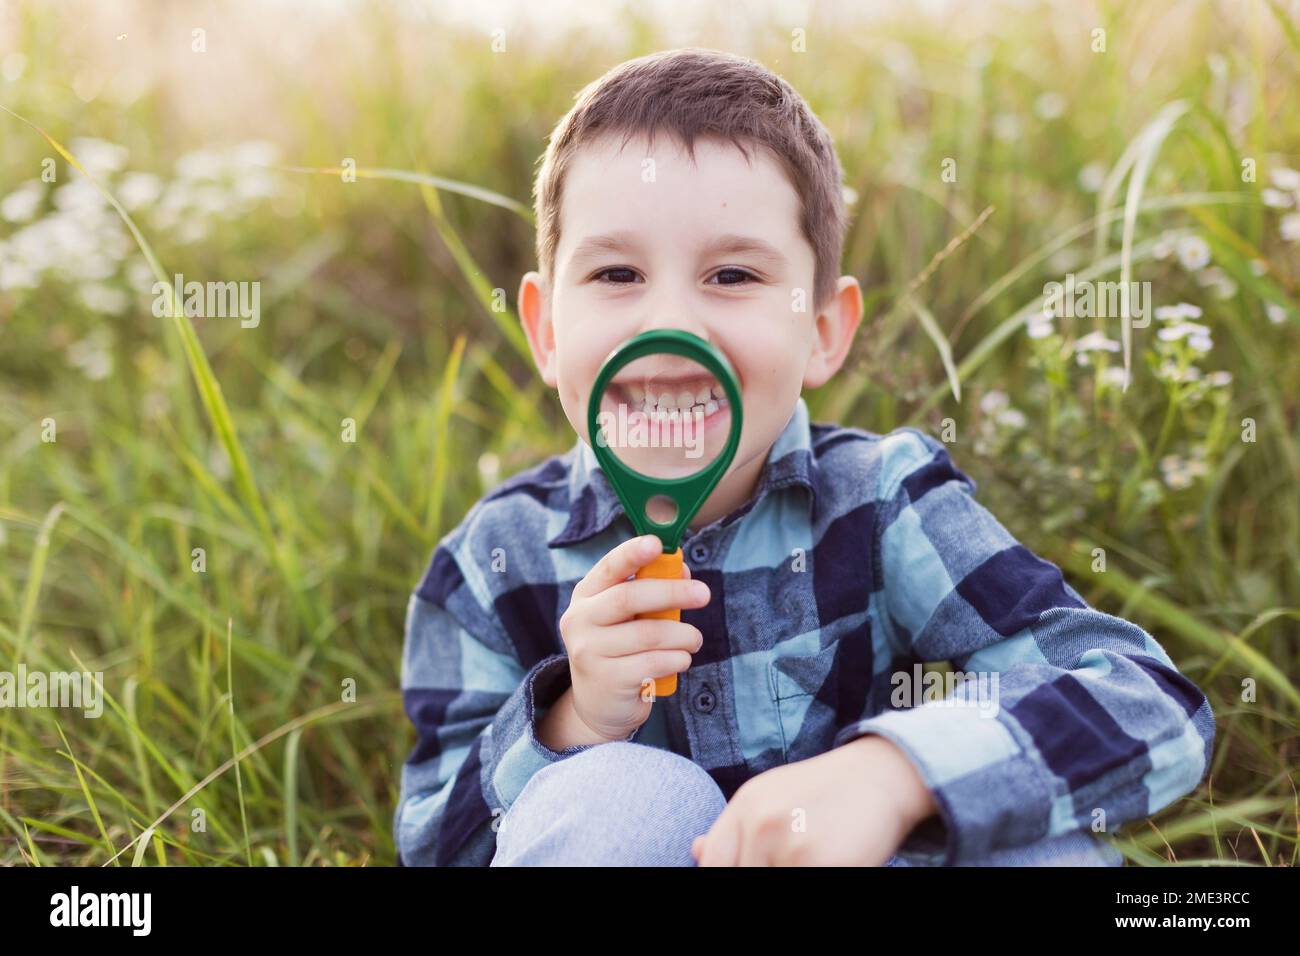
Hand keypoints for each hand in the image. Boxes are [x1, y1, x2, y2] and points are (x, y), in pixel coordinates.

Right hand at [556, 534, 709, 742]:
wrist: (598, 706)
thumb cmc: (620, 650)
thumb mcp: (627, 618)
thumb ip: (650, 592)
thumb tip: (683, 571)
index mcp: (585, 596)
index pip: (609, 568)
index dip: (632, 553)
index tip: (657, 543)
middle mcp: (580, 620)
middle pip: (628, 597)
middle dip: (672, 592)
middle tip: (704, 594)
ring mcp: (589, 652)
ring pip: (648, 634)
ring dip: (682, 634)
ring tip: (694, 639)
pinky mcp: (607, 680)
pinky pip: (653, 662)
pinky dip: (677, 658)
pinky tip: (682, 659)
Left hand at [692, 734, 937, 865]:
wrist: (881, 776)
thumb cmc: (823, 792)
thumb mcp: (771, 797)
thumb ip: (733, 828)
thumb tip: (697, 852)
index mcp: (745, 806)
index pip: (713, 863)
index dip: (723, 875)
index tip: (746, 871)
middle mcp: (761, 823)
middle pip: (739, 877)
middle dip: (764, 873)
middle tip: (787, 862)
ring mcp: (790, 845)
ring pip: (769, 882)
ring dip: (788, 875)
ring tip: (808, 859)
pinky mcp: (822, 864)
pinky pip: (803, 884)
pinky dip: (814, 877)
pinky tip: (828, 862)